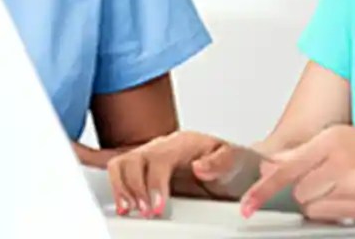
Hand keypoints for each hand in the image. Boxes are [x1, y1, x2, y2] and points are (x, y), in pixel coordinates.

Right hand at [108, 131, 259, 218]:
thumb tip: (199, 167)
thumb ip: (219, 162)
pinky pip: (122, 174)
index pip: (158, 159)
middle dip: (134, 188)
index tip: (158, 207)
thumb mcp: (235, 159)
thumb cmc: (234, 162)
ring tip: (129, 210)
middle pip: (133, 159)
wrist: (236, 168)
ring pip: (121, 165)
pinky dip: (119, 189)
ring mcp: (151, 158)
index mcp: (182, 143)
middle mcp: (161, 147)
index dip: (154, 183)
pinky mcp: (145, 172)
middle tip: (144, 211)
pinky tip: (125, 206)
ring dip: (122, 188)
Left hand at [241, 126, 354, 223]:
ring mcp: (352, 188)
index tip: (247, 203)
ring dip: (319, 201)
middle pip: (297, 190)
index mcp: (332, 139)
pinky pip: (331, 217)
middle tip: (328, 179)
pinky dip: (334, 212)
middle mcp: (339, 162)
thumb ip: (309, 150)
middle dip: (304, 189)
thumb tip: (277, 161)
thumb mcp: (348, 136)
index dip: (263, 188)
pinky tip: (353, 198)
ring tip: (344, 188)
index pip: (286, 167)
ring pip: (312, 206)